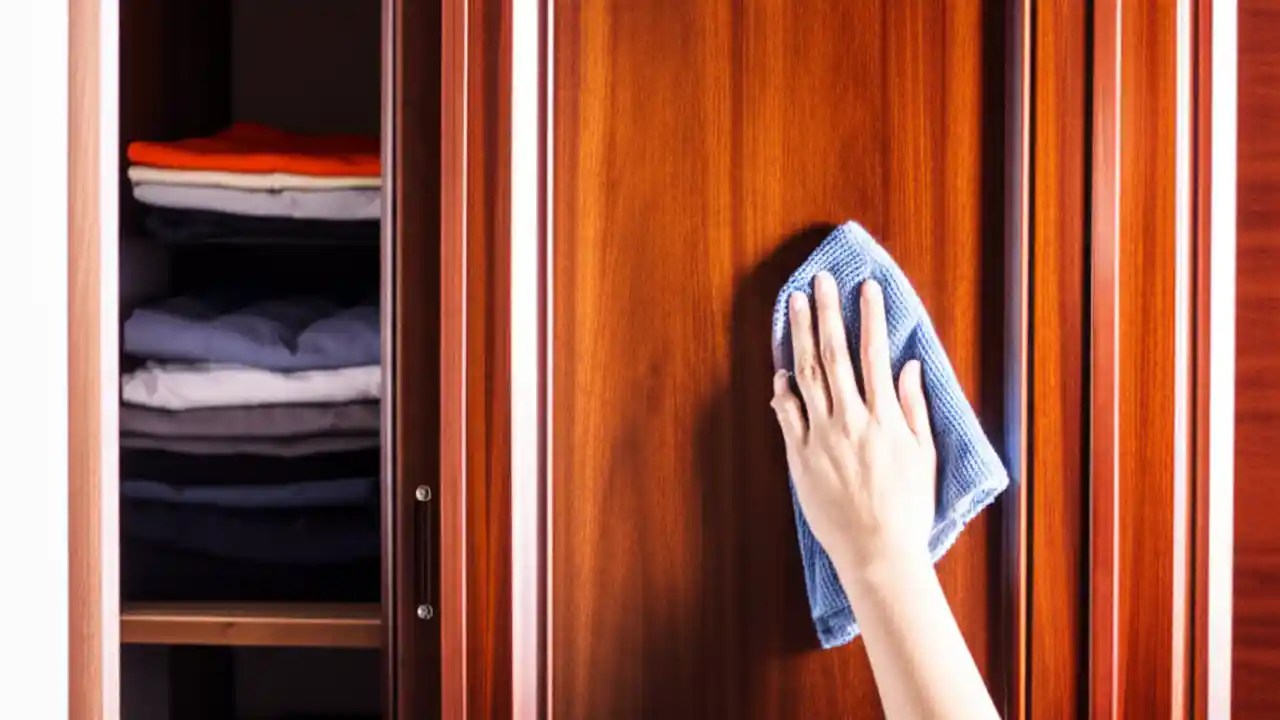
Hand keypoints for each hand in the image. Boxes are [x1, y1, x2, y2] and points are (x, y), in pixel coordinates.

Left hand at [771, 272, 936, 583]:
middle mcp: (851, 420)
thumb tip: (909, 366)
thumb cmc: (908, 510)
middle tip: (820, 280)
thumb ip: (915, 408)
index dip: (870, 316)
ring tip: (795, 306)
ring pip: (806, 376)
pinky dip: (782, 391)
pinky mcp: (800, 459)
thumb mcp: (925, 457)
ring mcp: (822, 439)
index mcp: (886, 418)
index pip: (875, 354)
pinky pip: (787, 416)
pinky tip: (779, 370)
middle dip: (827, 312)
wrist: (877, 553)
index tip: (867, 286)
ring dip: (800, 337)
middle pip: (834, 354)